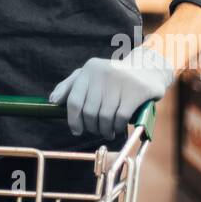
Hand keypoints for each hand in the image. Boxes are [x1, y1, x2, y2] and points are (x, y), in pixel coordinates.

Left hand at [49, 46, 173, 140]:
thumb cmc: (114, 77)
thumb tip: (53, 101)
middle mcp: (103, 73)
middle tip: (96, 131)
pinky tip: (118, 127)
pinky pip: (120, 117)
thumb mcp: (91, 75)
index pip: (74, 100)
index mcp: (90, 69)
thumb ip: (70, 86)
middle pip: (89, 112)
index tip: (76, 130)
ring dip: (104, 130)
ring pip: (104, 117)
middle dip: (91, 127)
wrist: (147, 69)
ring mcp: (120, 81)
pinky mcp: (136, 91)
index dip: (73, 120)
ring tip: (107, 132)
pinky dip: (117, 127)